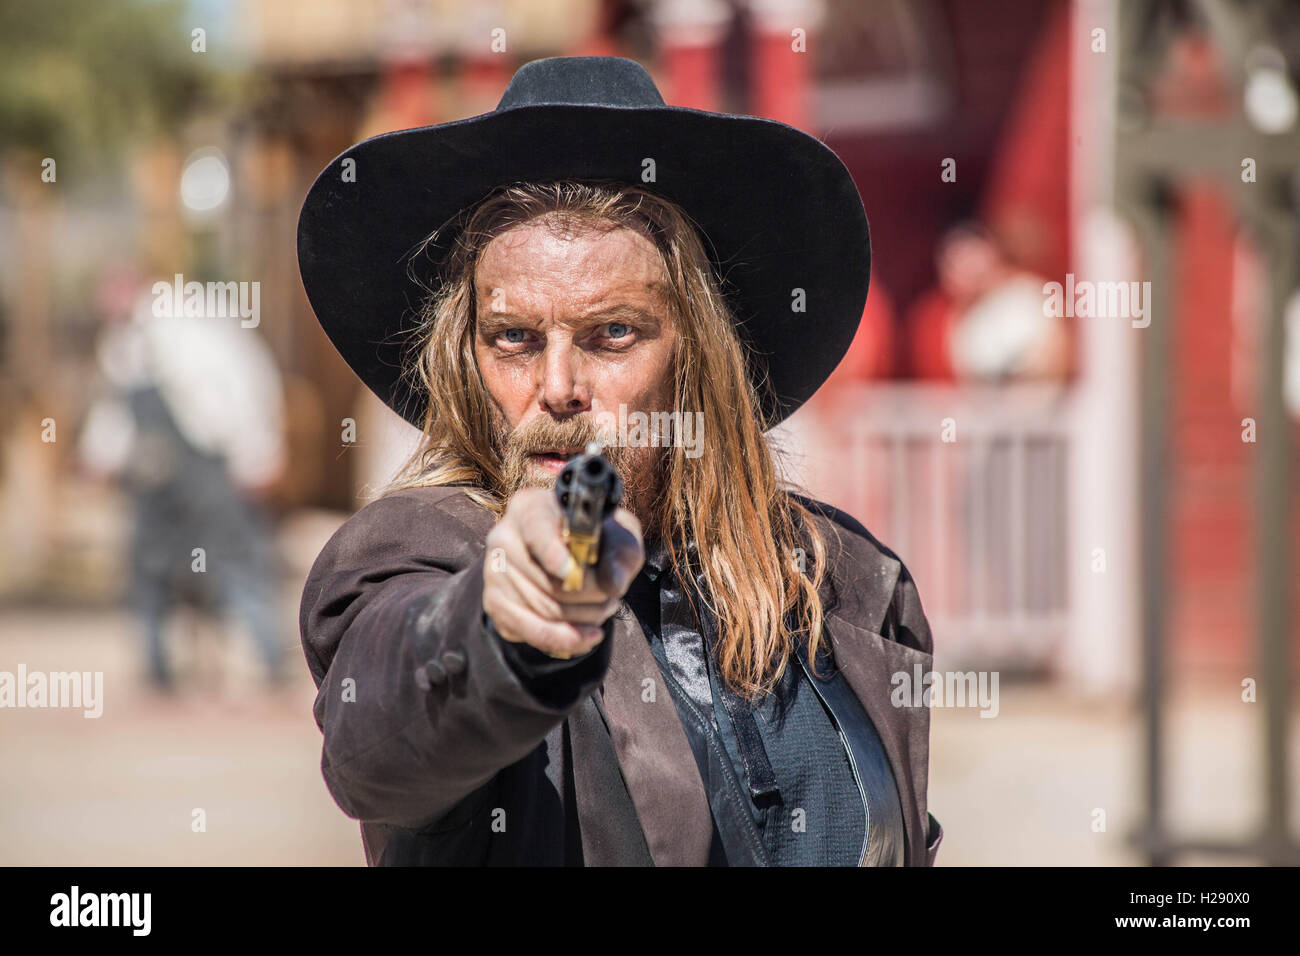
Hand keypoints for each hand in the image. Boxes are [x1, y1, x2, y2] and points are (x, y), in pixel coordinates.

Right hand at [483, 487, 643, 658]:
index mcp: (530, 508)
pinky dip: (568, 640)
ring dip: (585, 618)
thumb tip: (612, 583)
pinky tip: (590, 635)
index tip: (573, 573)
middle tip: (613, 597)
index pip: (536, 530)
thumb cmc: (595, 539)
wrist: (570, 556)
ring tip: (604, 609)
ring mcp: (494, 573)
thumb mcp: (619, 535)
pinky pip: (534, 633)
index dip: (553, 554)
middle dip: (591, 597)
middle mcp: (504, 538)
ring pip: (544, 610)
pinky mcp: (496, 605)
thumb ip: (621, 554)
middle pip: (547, 581)